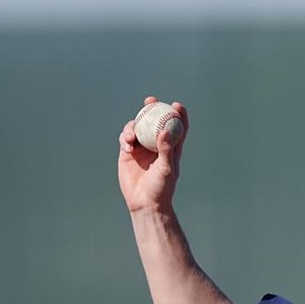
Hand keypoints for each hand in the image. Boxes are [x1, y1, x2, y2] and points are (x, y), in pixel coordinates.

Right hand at [118, 97, 187, 215]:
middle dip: (153, 108)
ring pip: (137, 127)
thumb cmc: (161, 188)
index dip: (178, 113)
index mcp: (171, 147)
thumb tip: (165, 131)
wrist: (144, 203)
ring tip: (132, 136)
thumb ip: (166, 150)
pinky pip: (125, 138)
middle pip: (155, 120)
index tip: (176, 105)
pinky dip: (125, 138)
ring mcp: (141, 148)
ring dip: (134, 126)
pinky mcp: (128, 153)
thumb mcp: (166, 169)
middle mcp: (155, 144)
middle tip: (150, 101)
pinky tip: (127, 146)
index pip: (177, 126)